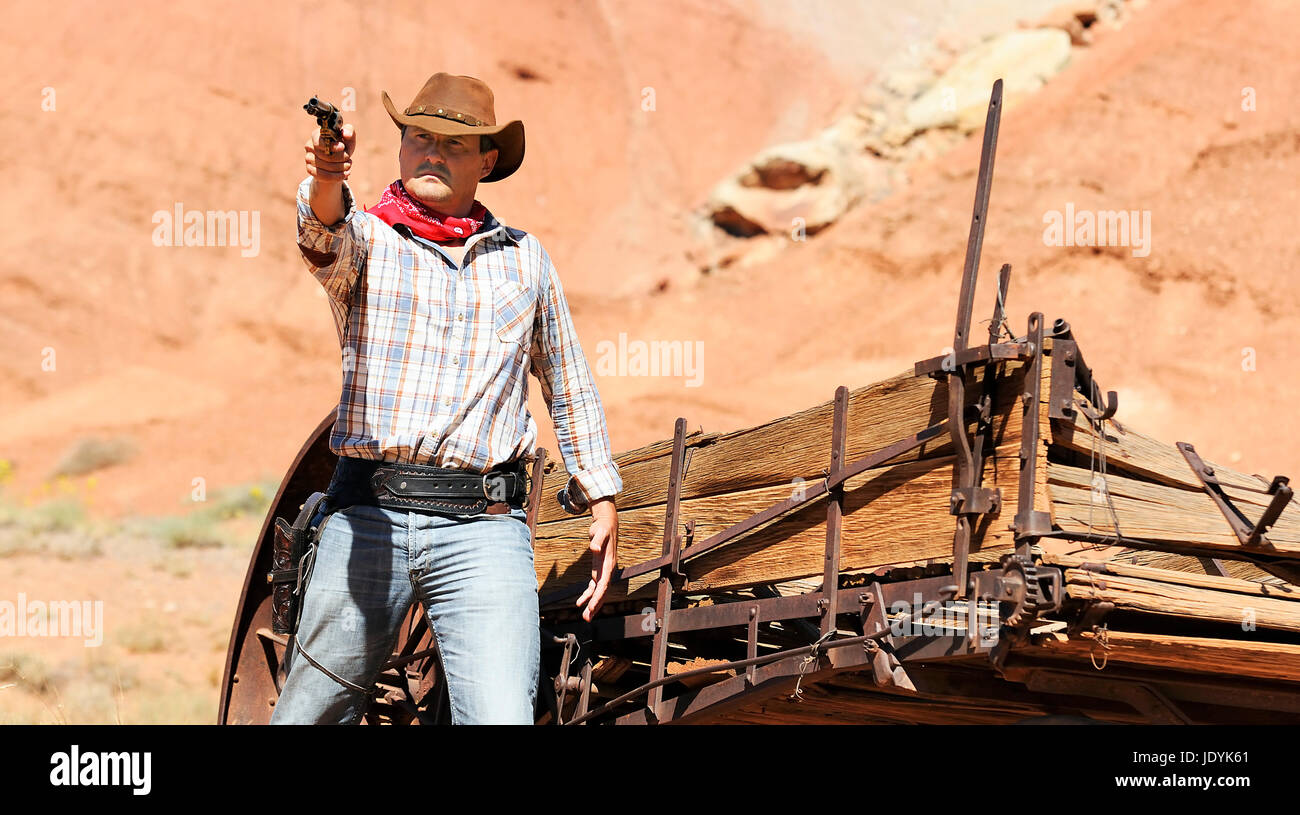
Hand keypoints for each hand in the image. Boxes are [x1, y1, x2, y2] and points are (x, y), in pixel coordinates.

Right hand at [304, 122, 354, 183]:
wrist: (339, 161)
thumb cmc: (343, 147)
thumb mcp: (348, 138)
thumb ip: (349, 131)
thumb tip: (346, 134)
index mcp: (316, 135)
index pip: (319, 141)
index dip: (331, 146)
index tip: (343, 147)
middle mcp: (309, 146)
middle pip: (324, 156)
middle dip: (340, 159)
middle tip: (349, 159)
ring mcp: (308, 158)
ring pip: (324, 167)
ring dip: (340, 168)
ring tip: (348, 166)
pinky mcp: (310, 170)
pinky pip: (323, 176)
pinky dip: (336, 177)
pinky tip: (345, 174)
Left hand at [575, 497, 617, 621]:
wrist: (607, 524)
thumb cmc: (603, 529)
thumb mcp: (599, 532)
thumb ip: (597, 541)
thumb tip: (594, 549)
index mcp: (609, 564)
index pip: (604, 584)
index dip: (598, 596)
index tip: (591, 606)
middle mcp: (607, 570)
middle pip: (602, 592)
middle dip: (595, 605)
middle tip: (587, 618)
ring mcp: (603, 571)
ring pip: (598, 592)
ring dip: (592, 604)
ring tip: (585, 616)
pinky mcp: (598, 570)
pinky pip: (593, 586)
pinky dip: (588, 595)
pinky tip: (580, 602)